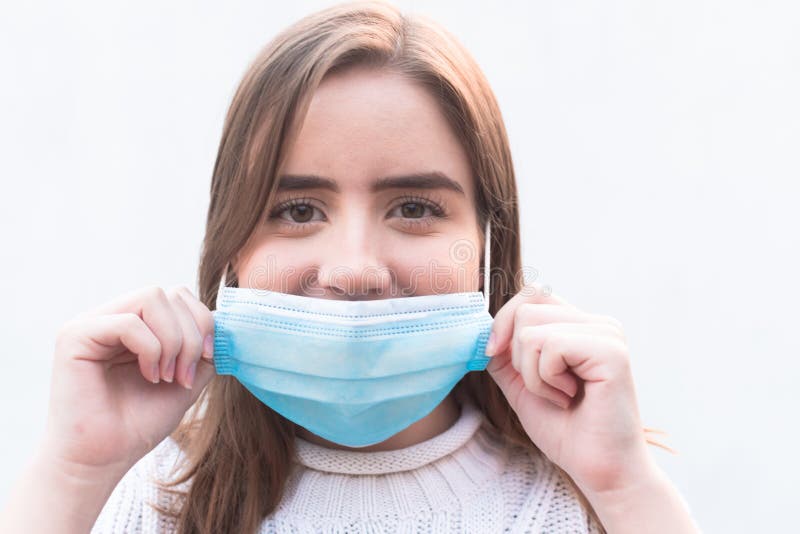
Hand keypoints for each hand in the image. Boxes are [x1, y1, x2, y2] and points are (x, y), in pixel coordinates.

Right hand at [43, 286, 215, 476]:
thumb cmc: (138, 424)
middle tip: (184, 374)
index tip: (207, 358)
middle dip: (191, 333)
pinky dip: (151, 349)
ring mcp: (91, 323)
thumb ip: (202, 349)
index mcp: (136, 324)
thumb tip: (223, 324)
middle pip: (169, 293)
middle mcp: (111, 317)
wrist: (102, 460)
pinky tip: (149, 377)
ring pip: (152, 298)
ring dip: (173, 340)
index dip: (202, 321)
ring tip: (167, 376)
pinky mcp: (75, 336)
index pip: (178, 296)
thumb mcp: (186, 380)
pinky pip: (129, 322)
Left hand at [485, 283, 652, 495]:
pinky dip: (546, 380)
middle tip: (546, 388)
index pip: (531, 294)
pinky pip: (550, 345)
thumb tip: (481, 327)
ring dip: (533, 374)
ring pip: (531, 329)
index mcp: (580, 324)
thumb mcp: (521, 382)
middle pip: (526, 308)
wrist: (598, 468)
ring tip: (561, 395)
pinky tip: (570, 397)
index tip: (493, 354)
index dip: (503, 321)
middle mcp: (597, 322)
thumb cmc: (564, 429)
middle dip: (518, 357)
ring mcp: (607, 333)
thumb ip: (503, 352)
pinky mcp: (611, 349)